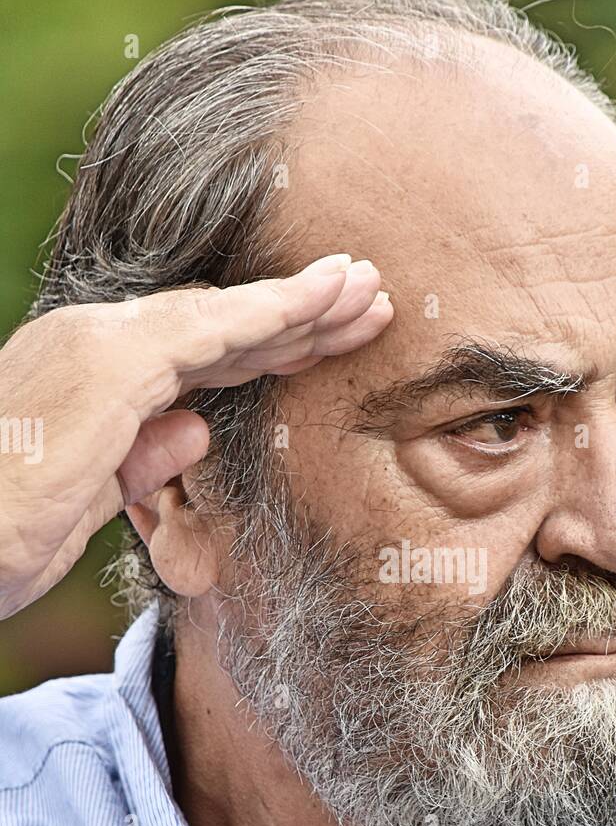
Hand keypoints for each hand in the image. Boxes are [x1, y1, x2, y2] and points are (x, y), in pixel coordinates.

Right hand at [0, 254, 392, 618]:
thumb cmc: (1, 535)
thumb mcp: (89, 499)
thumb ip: (142, 457)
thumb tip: (198, 425)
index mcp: (89, 374)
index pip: (197, 351)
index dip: (268, 343)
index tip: (329, 338)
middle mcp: (92, 344)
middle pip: (218, 325)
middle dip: (299, 316)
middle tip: (370, 298)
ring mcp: (96, 346)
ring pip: (220, 316)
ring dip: (298, 305)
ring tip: (364, 290)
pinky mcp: (105, 365)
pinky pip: (203, 333)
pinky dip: (263, 317)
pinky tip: (316, 308)